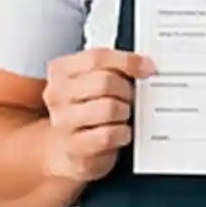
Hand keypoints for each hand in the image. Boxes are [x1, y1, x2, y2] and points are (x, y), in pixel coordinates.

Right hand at [43, 48, 154, 181]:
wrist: (67, 149)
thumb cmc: (85, 110)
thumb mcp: (91, 81)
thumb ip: (113, 68)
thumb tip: (144, 65)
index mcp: (61, 70)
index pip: (97, 57)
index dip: (128, 61)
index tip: (147, 67)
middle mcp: (58, 94)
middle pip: (105, 82)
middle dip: (127, 90)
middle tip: (130, 97)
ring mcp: (63, 121)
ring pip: (109, 108)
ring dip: (125, 112)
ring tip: (123, 115)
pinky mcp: (74, 146)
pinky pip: (109, 135)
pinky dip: (122, 133)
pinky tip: (121, 132)